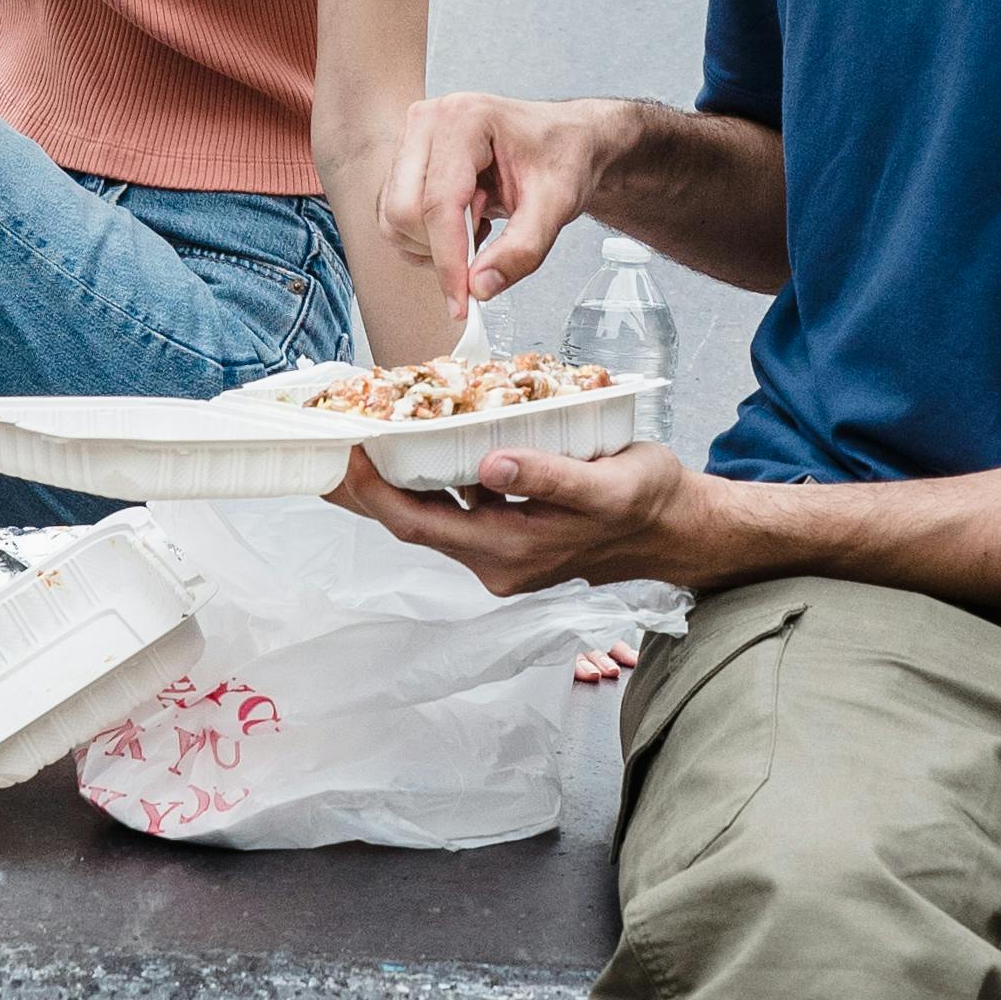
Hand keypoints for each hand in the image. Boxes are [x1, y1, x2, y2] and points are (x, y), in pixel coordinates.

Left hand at [333, 439, 724, 597]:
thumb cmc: (647, 501)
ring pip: (430, 517)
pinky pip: (455, 509)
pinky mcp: (508, 536)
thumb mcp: (608, 483)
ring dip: (392, 483)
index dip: (376, 494)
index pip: (421, 525)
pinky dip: (428, 480)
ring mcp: (500, 552)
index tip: (345, 453)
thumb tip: (492, 467)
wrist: (676, 529)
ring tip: (354, 439)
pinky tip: (412, 448)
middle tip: (324, 443)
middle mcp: (495, 560)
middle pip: (411, 524)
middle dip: (365, 489)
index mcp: (511, 551)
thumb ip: (550, 477)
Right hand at [379, 89, 615, 307]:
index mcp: (464, 119)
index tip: (462, 302)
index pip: (438, 204)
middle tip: (486, 240)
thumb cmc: (561, 156)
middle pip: (404, 212)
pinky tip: (465, 220)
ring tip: (480, 222)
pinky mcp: (406, 161)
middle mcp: (428, 122)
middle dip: (441, 248)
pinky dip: (428, 237)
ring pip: (394, 219)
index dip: (448, 261)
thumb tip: (480, 287)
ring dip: (435, 242)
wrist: (565, 138)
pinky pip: (395, 217)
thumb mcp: (557, 205)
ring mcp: (412, 139)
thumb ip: (522, 250)